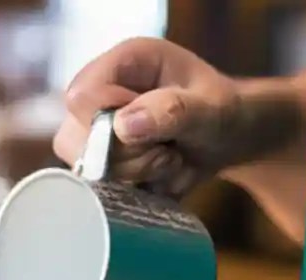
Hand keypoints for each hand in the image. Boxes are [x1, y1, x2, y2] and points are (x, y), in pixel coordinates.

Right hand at [54, 38, 247, 196]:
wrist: (228, 141)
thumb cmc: (223, 113)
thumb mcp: (212, 109)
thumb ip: (173, 111)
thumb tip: (123, 126)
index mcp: (123, 63)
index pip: (82, 97)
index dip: (112, 121)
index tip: (154, 127)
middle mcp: (98, 93)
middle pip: (76, 138)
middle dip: (128, 156)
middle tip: (168, 150)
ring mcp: (90, 129)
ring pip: (85, 168)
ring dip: (133, 175)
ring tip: (166, 161)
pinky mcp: (95, 159)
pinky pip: (96, 187)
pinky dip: (131, 190)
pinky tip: (155, 176)